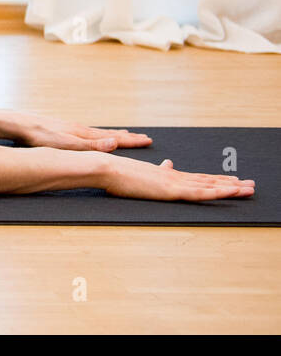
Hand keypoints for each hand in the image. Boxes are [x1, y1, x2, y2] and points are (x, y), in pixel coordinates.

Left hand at [0, 111, 152, 151]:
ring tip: (125, 135)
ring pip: (98, 132)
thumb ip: (90, 145)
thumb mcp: (66, 144)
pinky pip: (86, 132)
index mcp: (83, 134)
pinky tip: (93, 136)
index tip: (148, 140)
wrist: (18, 123)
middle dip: (127, 137)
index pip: (113, 138)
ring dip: (114, 135)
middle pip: (109, 134)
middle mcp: (79, 129)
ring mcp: (70, 128)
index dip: (131, 141)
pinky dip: (98, 135)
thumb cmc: (40, 135)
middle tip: (144, 138)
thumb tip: (115, 142)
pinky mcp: (61, 129)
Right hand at [100, 155, 253, 201]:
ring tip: (249, 188)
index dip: (215, 179)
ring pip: (209, 186)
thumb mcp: (138, 173)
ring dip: (231, 187)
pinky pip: (200, 193)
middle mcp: (174, 176)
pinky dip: (218, 192)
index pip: (196, 177)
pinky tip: (231, 192)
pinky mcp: (170, 189)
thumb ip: (155, 171)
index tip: (230, 179)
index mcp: (166, 174)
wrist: (106, 167)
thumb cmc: (116, 173)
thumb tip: (168, 163)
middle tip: (250, 183)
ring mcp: (173, 182)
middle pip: (208, 180)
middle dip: (230, 183)